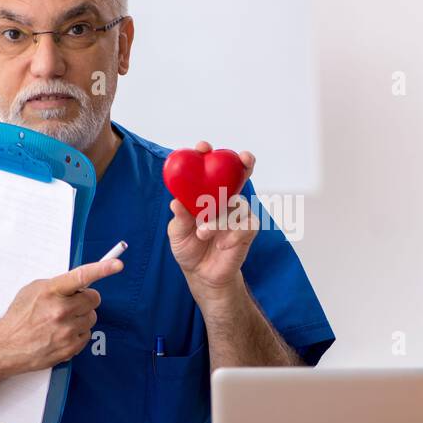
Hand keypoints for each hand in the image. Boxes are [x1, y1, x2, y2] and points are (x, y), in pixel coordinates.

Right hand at [0, 257, 122, 375]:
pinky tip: (61, 334)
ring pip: (92, 317)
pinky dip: (77, 333)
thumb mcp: (34, 290)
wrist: (7, 346)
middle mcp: (60, 310)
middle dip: (85, 300)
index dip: (102, 269)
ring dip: (81, 317)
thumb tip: (79, 283)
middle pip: (93, 299)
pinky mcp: (70, 347)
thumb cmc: (19, 317)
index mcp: (51, 292)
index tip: (117, 264)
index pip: (81, 276)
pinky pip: (86, 334)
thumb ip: (58, 285)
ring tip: (61, 322)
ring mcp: (66, 330)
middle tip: (71, 304)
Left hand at [167, 141, 256, 300]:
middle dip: (243, 162)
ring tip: (202, 233)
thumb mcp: (177, 233)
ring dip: (219, 219)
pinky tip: (220, 246)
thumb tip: (175, 202)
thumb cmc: (189, 248)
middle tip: (243, 157)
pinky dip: (232, 235)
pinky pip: (246, 226)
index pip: (209, 169)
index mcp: (206, 194)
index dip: (208, 154)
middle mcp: (224, 200)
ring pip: (237, 205)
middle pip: (239, 174)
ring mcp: (237, 214)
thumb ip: (179, 218)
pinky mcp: (247, 231)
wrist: (202, 275)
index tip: (203, 147)